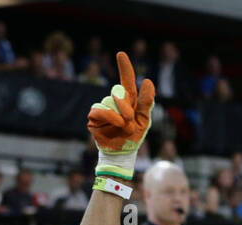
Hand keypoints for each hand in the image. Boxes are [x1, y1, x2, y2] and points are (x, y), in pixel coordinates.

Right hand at [87, 50, 153, 180]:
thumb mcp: (143, 120)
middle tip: (130, 122)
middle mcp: (114, 101)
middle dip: (126, 107)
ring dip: (119, 116)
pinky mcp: (93, 117)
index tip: (120, 54)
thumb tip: (147, 81)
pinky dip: (109, 118)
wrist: (121, 154)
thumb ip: (146, 102)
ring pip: (110, 102)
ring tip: (124, 128)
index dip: (124, 67)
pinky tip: (114, 126)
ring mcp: (103, 108)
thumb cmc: (133, 137)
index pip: (126, 81)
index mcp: (128, 100)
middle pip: (119, 91)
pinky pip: (100, 110)